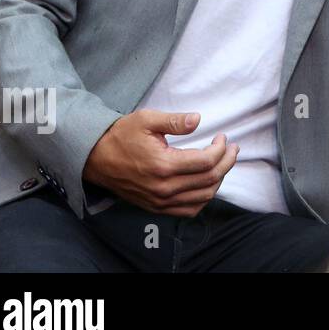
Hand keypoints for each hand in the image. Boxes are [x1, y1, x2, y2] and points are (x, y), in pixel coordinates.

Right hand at [82, 110, 239, 216]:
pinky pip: (189, 210)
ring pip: (203, 197)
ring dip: (219, 179)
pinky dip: (204, 198)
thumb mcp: (146, 120)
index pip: (206, 162)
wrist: (96, 158)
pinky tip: (207, 183)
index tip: (222, 137)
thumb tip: (198, 119)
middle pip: (210, 179)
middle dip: (227, 162)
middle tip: (232, 148)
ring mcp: (160, 201)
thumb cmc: (121, 136)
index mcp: (163, 165)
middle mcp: (164, 188)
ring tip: (223, 162)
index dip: (221, 149)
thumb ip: (174, 120)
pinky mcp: (156, 207)